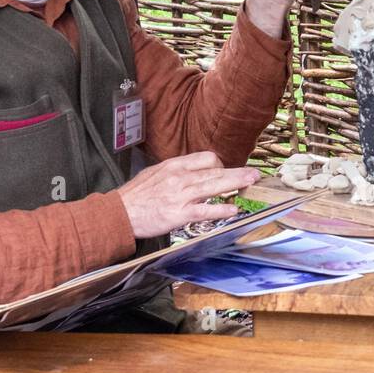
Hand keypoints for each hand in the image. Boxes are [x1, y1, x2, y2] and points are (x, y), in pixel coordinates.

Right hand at [118, 151, 259, 239]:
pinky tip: (233, 210)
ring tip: (251, 183)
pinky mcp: (178, 214)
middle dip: (237, 172)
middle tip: (255, 173)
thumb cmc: (136, 195)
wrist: (119, 213)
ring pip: (213, 186)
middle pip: (215, 171)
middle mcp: (180, 178)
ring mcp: (180, 196)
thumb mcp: (155, 173)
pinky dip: (220, 210)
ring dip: (236, 184)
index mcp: (174, 165)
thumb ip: (177, 171)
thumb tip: (194, 170)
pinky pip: (204, 210)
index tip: (225, 173)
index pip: (206, 158)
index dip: (220, 165)